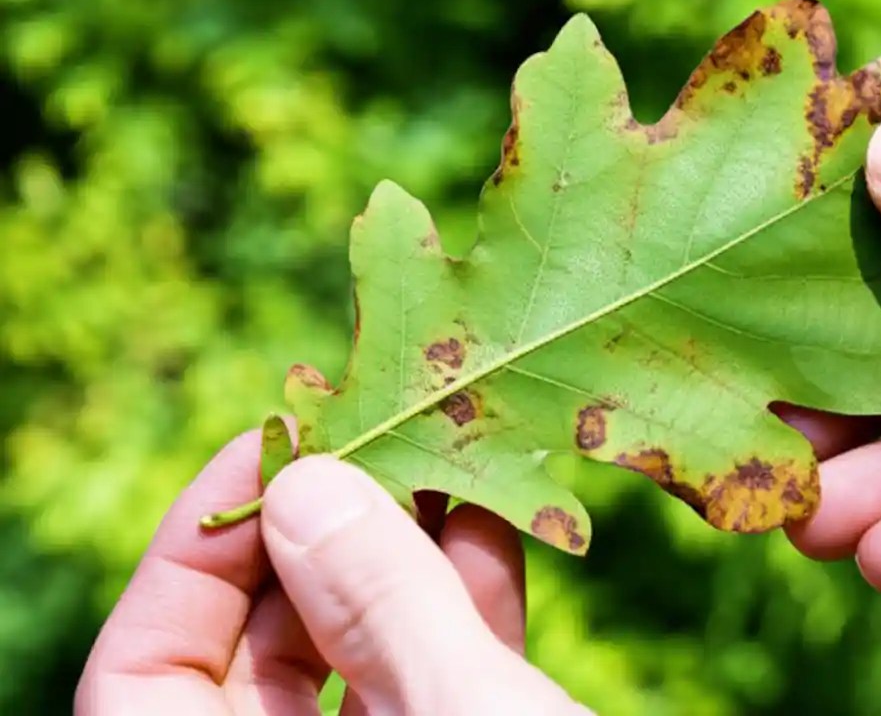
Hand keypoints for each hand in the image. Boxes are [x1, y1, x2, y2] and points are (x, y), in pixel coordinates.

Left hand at [77, 430, 587, 714]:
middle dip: (314, 534)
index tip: (273, 449)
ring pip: (359, 659)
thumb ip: (383, 611)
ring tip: (445, 451)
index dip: (190, 556)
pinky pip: (442, 675)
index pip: (143, 683)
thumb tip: (304, 486)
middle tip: (373, 434)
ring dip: (401, 549)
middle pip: (254, 657)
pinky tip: (501, 517)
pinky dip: (466, 594)